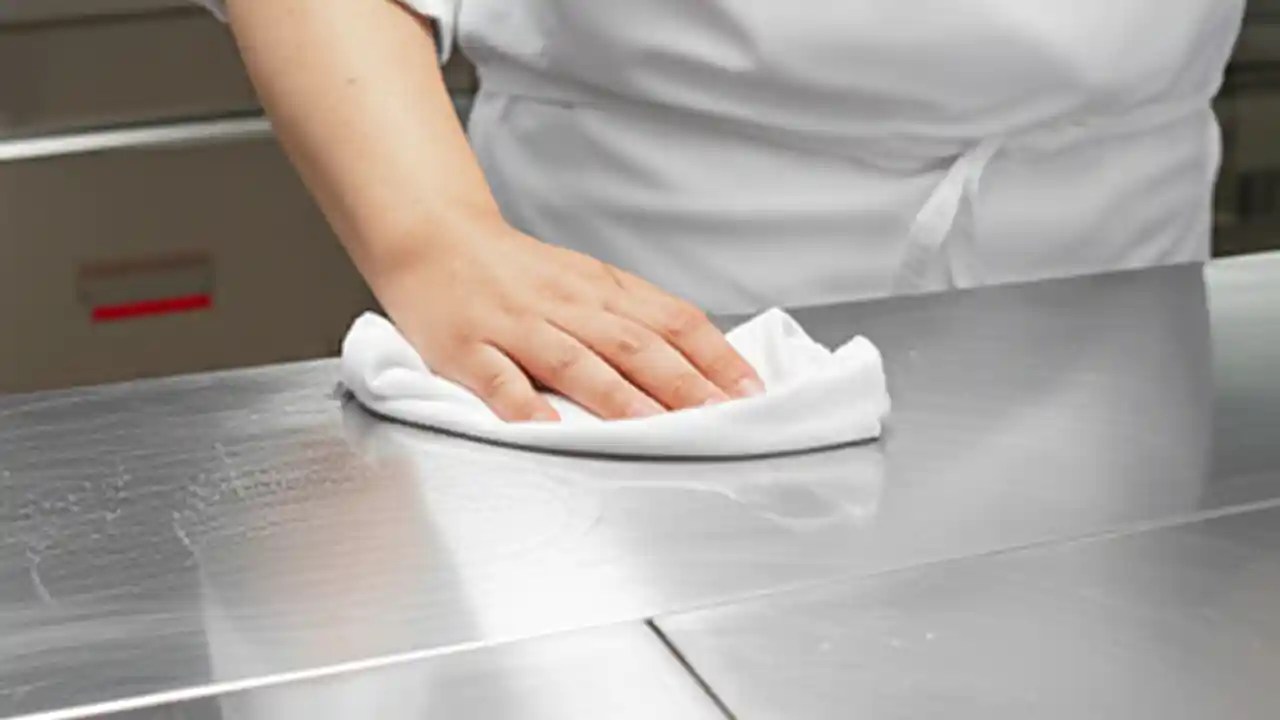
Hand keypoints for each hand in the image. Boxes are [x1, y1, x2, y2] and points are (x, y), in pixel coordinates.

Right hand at [369, 219, 764, 421]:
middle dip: (683, 385)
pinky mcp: (469, 348)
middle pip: (635, 345)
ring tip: (655, 430)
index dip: (716, 356)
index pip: (673, 320)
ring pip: (576, 362)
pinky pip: (500, 381)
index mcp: (602, 290)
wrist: (434, 237)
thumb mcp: (587, 283)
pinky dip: (525, 407)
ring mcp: (517, 326)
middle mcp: (567, 305)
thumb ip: (636, 319)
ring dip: (619, 397)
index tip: (752, 392)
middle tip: (722, 420)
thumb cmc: (518, 272)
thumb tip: (703, 362)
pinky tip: (549, 431)